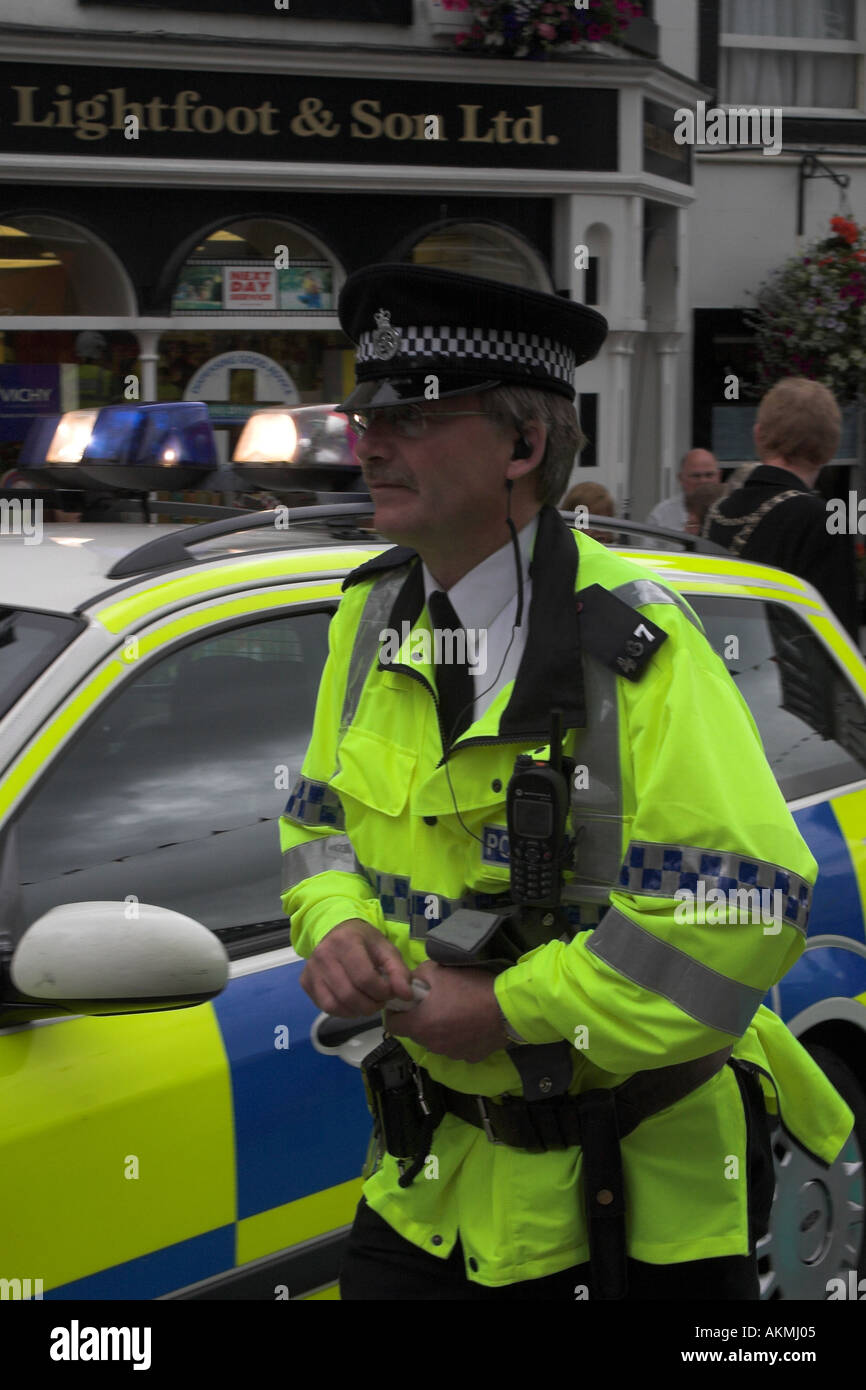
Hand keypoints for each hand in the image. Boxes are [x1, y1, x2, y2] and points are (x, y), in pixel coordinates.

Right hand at [300, 918, 413, 1016]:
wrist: (336, 930)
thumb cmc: (363, 940)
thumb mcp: (386, 949)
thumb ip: (399, 971)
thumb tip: (407, 996)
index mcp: (346, 942)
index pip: (365, 978)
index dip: (382, 992)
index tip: (390, 992)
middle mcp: (324, 955)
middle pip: (350, 995)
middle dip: (371, 1005)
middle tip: (380, 1000)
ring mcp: (311, 970)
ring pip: (335, 1005)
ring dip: (357, 1011)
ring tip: (368, 1002)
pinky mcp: (306, 982)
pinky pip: (325, 1007)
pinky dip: (343, 1011)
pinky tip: (353, 1003)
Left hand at [385, 961, 509, 1062]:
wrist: (508, 1006)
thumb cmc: (470, 987)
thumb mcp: (438, 970)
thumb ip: (416, 976)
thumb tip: (410, 982)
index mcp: (420, 1024)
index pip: (392, 1026)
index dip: (396, 1012)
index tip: (406, 1002)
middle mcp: (432, 1044)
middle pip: (415, 1033)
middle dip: (419, 1019)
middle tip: (433, 1002)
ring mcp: (451, 1053)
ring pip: (435, 1041)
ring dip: (439, 1029)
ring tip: (455, 1011)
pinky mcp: (469, 1057)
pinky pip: (456, 1046)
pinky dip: (457, 1037)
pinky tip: (469, 1023)